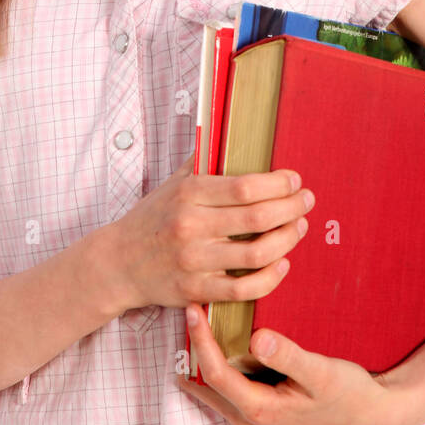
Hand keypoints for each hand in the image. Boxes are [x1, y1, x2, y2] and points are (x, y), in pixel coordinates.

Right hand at [109, 153, 314, 311]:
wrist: (118, 262)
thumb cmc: (152, 218)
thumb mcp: (172, 182)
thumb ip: (203, 161)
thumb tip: (233, 133)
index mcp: (188, 193)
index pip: (244, 187)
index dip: (277, 183)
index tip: (294, 179)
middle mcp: (191, 226)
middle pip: (256, 218)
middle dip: (291, 208)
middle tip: (306, 201)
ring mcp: (194, 261)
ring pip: (256, 254)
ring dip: (287, 240)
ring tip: (299, 227)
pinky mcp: (196, 290)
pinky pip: (243, 289)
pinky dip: (270, 278)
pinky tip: (282, 263)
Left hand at [179, 302, 415, 424]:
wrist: (371, 417)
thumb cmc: (348, 394)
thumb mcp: (322, 372)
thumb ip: (288, 356)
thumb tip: (257, 338)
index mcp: (259, 408)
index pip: (214, 371)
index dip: (200, 339)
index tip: (193, 307)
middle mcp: (250, 416)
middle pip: (205, 380)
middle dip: (193, 346)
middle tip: (187, 306)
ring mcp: (255, 415)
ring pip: (213, 386)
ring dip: (202, 355)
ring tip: (196, 320)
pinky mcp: (264, 407)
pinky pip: (228, 385)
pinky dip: (218, 363)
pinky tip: (221, 340)